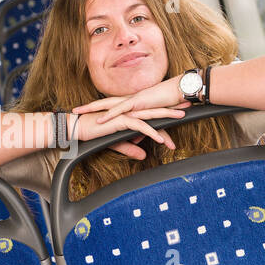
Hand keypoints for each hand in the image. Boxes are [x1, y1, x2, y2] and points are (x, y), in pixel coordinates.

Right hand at [71, 106, 186, 160]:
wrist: (78, 129)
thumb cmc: (94, 135)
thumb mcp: (116, 144)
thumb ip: (131, 149)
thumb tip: (144, 156)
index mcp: (128, 115)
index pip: (150, 114)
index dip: (165, 114)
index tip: (178, 113)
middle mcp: (129, 112)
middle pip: (154, 110)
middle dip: (171, 108)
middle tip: (187, 107)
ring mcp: (125, 115)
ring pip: (150, 115)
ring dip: (166, 117)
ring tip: (181, 118)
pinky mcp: (120, 121)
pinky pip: (139, 126)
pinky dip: (151, 132)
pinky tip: (161, 139)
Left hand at [72, 77, 184, 124]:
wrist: (179, 92)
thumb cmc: (168, 103)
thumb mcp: (153, 120)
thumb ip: (143, 129)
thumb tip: (136, 138)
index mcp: (131, 102)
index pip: (110, 105)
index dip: (96, 108)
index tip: (83, 112)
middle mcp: (129, 99)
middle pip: (103, 102)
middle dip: (88, 106)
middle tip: (73, 110)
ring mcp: (133, 99)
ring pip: (108, 104)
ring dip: (93, 108)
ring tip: (79, 112)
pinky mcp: (139, 102)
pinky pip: (122, 109)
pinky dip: (111, 114)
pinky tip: (101, 119)